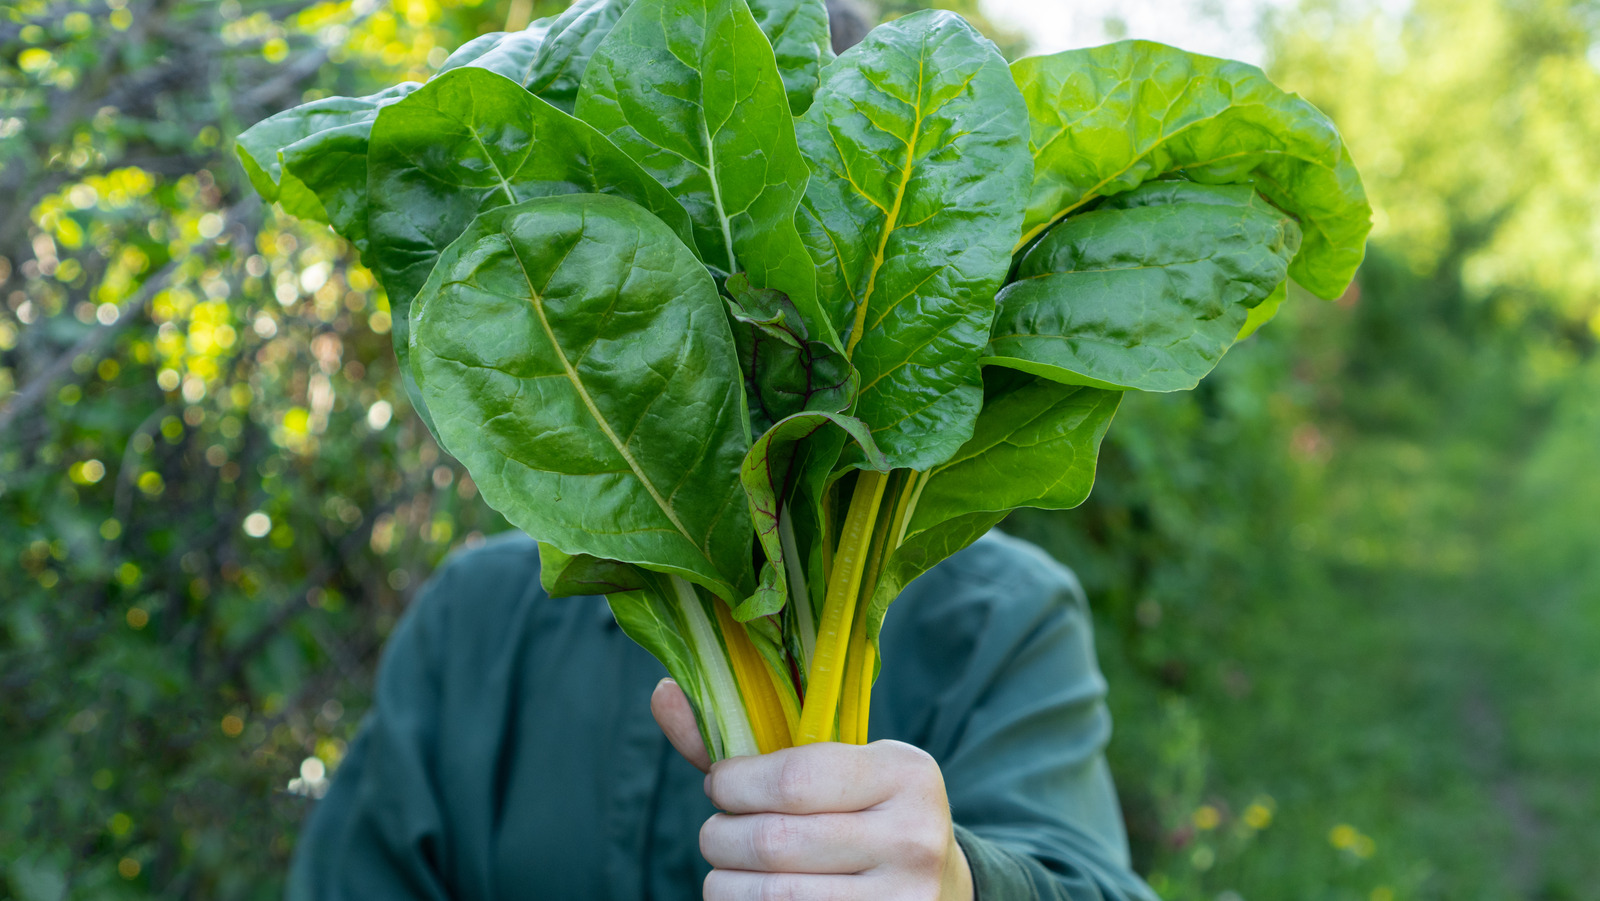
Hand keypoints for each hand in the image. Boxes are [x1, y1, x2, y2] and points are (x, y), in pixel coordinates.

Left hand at [651, 679, 974, 900]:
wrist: (937, 889)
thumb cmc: (862, 816)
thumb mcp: (832, 770)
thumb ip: (748, 743)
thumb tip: (661, 692)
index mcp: (905, 773)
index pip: (792, 779)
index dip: (734, 784)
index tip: (718, 785)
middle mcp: (914, 837)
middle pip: (772, 842)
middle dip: (720, 837)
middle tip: (717, 833)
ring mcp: (903, 900)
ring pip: (770, 897)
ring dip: (724, 885)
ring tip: (726, 872)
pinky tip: (750, 897)